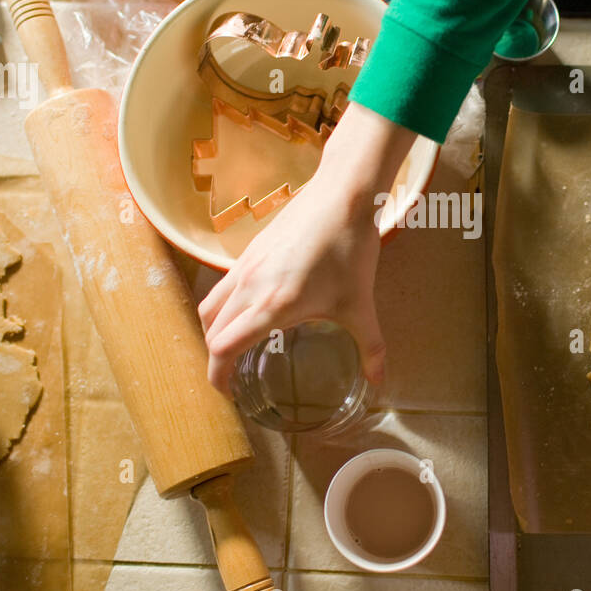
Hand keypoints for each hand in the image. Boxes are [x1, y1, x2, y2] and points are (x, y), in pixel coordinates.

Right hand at [199, 104, 417, 393]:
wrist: (342, 196)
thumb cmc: (350, 249)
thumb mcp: (360, 304)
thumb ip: (370, 346)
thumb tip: (379, 379)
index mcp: (271, 306)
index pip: (223, 348)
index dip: (218, 376)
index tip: (228, 394)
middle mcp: (249, 287)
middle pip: (211, 331)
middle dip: (215, 359)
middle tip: (231, 377)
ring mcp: (245, 266)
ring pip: (211, 305)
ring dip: (214, 331)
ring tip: (232, 346)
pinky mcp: (249, 251)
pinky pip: (223, 286)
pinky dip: (223, 306)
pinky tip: (248, 311)